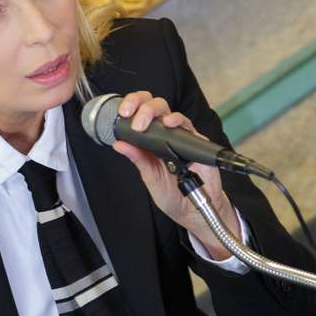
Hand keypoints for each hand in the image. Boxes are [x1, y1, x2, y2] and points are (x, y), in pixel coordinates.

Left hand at [111, 93, 239, 260]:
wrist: (192, 209)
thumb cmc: (172, 193)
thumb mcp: (149, 177)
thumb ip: (137, 159)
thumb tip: (118, 144)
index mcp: (152, 141)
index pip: (141, 114)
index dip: (132, 106)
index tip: (123, 112)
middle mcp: (167, 135)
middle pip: (155, 107)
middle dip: (142, 107)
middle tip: (135, 122)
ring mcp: (182, 137)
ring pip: (169, 112)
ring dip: (155, 112)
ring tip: (144, 124)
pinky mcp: (196, 142)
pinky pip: (188, 126)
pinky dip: (177, 121)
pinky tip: (169, 124)